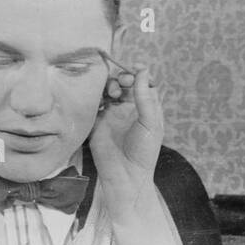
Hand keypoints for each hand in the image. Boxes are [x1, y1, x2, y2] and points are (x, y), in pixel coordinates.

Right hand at [88, 63, 163, 217]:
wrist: (125, 175)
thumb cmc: (143, 151)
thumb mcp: (150, 122)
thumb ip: (145, 96)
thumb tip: (143, 69)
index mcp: (145, 108)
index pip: (142, 82)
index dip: (138, 73)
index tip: (135, 69)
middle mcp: (128, 108)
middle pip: (123, 82)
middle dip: (122, 77)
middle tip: (123, 83)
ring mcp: (112, 113)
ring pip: (108, 89)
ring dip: (110, 85)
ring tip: (113, 93)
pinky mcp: (97, 120)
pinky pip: (94, 102)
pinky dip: (95, 95)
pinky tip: (101, 99)